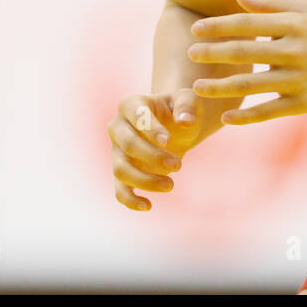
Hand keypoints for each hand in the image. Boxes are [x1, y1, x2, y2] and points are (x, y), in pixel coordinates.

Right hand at [107, 89, 202, 210]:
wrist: (176, 128)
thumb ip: (188, 107)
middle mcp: (118, 127)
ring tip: (171, 185)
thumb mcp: (189, 101)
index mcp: (131, 105)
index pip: (136, 116)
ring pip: (120, 169)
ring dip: (145, 180)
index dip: (150, 129)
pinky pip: (119, 190)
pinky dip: (130, 200)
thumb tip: (185, 121)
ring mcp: (117, 151)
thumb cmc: (180, 111)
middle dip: (152, 157)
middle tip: (179, 165)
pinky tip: (148, 205)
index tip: (167, 141)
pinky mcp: (122, 172)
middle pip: (127, 144)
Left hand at [187, 0, 306, 124]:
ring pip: (252, 84)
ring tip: (197, 88)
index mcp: (295, 24)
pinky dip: (247, 116)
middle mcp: (296, 50)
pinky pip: (270, 111)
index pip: (248, 23)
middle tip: (190, 54)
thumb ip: (273, 5)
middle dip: (213, 53)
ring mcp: (301, 78)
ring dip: (221, 87)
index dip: (219, 26)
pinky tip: (226, 118)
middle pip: (245, 52)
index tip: (195, 29)